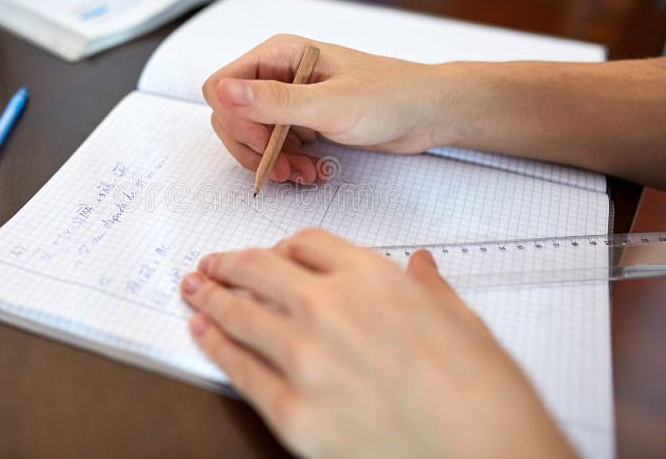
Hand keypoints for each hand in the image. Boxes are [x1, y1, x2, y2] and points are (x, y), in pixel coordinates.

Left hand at [180, 228, 574, 458]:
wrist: (487, 455)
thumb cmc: (482, 391)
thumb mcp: (460, 319)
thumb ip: (427, 287)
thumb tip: (421, 267)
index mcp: (370, 277)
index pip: (308, 244)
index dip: (283, 247)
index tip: (272, 253)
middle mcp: (329, 307)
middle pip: (260, 269)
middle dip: (231, 264)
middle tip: (212, 264)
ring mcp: (305, 359)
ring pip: (239, 314)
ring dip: (210, 298)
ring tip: (195, 289)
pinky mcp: (293, 412)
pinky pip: (241, 370)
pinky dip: (215, 346)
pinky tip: (203, 333)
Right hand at [202, 34, 449, 183]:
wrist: (427, 113)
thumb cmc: (389, 98)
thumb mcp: (329, 103)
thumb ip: (274, 100)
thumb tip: (221, 91)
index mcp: (279, 54)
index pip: (220, 86)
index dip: (235, 121)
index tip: (265, 144)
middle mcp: (278, 73)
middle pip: (231, 116)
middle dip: (254, 150)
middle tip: (285, 170)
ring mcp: (290, 99)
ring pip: (252, 137)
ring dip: (273, 162)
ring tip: (305, 174)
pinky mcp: (303, 120)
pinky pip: (276, 147)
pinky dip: (289, 163)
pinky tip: (315, 170)